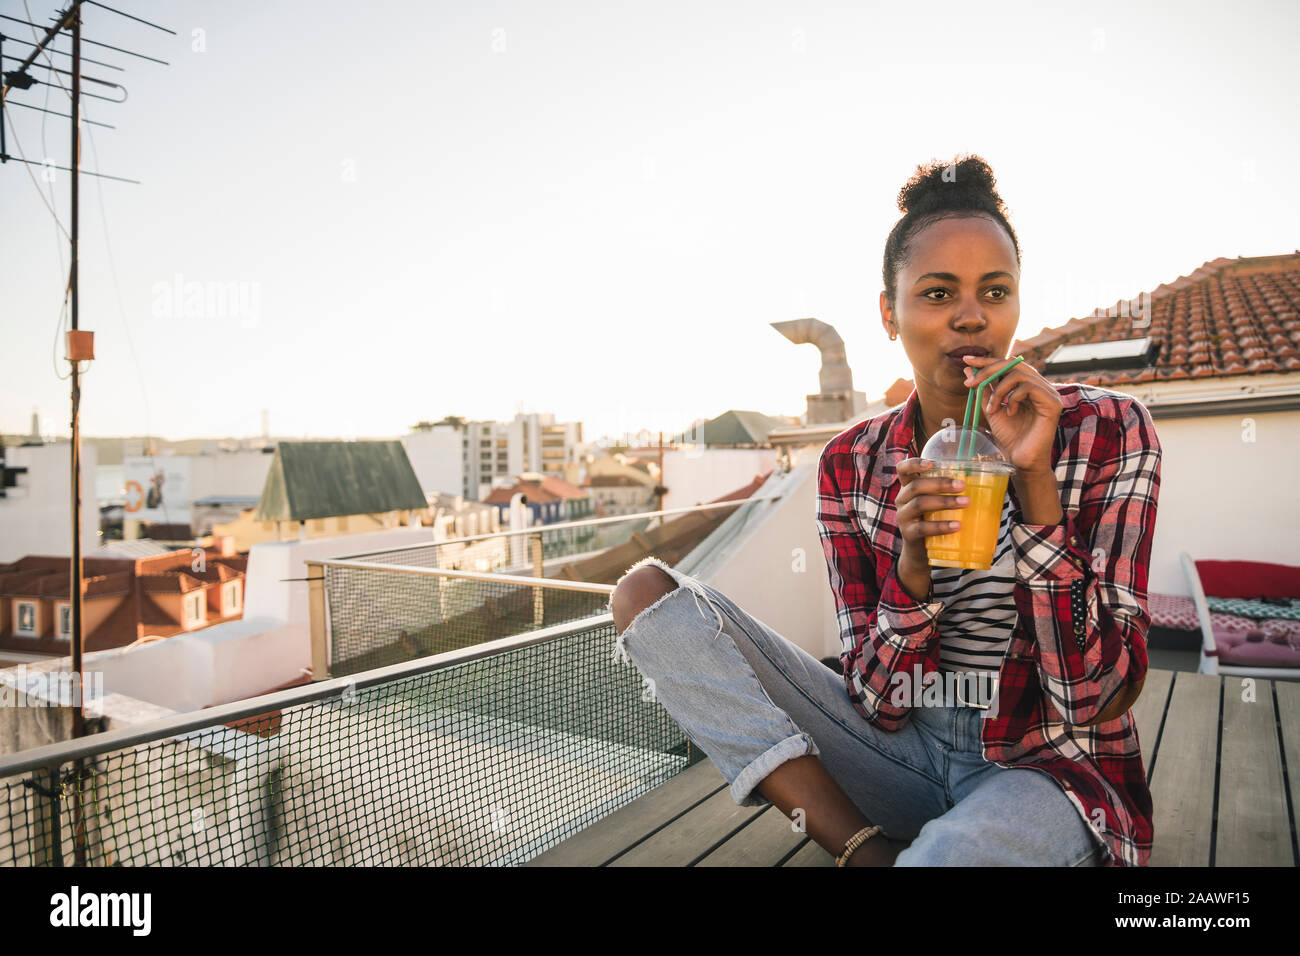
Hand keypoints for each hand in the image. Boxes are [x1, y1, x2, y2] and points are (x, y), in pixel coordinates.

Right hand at [893, 457, 967, 598]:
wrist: (922, 553)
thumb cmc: (934, 521)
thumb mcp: (936, 505)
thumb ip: (949, 493)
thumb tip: (988, 481)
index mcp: (908, 488)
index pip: (903, 469)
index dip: (914, 463)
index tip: (931, 463)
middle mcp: (902, 500)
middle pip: (916, 486)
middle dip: (940, 483)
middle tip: (962, 486)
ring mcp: (903, 518)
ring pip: (920, 504)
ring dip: (945, 502)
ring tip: (966, 503)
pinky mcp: (908, 535)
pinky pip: (923, 528)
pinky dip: (942, 526)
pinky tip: (957, 525)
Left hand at [962, 355, 1062, 474]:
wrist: (1020, 460)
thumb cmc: (1009, 437)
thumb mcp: (991, 408)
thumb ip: (983, 388)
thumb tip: (967, 367)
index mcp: (1027, 385)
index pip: (1008, 364)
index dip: (987, 360)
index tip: (966, 359)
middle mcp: (1040, 386)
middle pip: (1014, 363)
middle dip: (988, 370)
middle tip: (970, 383)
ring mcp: (1049, 393)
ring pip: (1020, 373)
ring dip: (999, 390)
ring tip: (991, 410)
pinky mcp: (1053, 403)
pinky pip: (1029, 387)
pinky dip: (1013, 398)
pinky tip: (1009, 413)